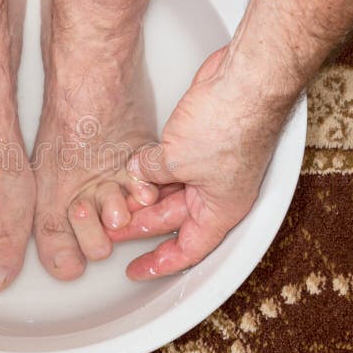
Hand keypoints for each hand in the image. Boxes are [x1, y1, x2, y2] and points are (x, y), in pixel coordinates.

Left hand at [115, 46, 296, 278]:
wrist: (244, 81)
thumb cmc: (228, 125)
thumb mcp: (176, 160)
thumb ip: (150, 172)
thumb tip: (136, 173)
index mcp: (221, 210)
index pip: (188, 249)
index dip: (161, 264)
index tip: (136, 271)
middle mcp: (216, 193)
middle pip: (172, 220)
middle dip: (139, 225)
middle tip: (108, 227)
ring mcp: (209, 168)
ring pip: (168, 192)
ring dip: (141, 197)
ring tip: (110, 201)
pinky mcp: (199, 144)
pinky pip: (169, 167)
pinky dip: (148, 171)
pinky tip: (127, 172)